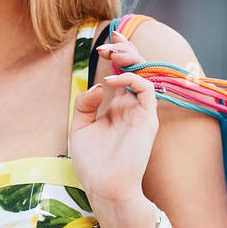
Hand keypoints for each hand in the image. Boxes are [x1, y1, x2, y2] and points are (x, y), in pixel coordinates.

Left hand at [69, 28, 159, 207]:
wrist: (105, 188)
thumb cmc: (92, 164)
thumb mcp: (79, 128)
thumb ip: (85, 103)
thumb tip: (98, 84)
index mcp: (116, 107)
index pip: (121, 72)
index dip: (118, 53)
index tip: (106, 39)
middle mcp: (131, 106)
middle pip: (136, 68)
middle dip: (124, 50)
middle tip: (107, 44)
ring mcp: (141, 112)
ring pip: (145, 73)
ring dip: (130, 58)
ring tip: (111, 54)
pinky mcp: (147, 119)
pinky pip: (146, 89)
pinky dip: (130, 79)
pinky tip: (110, 83)